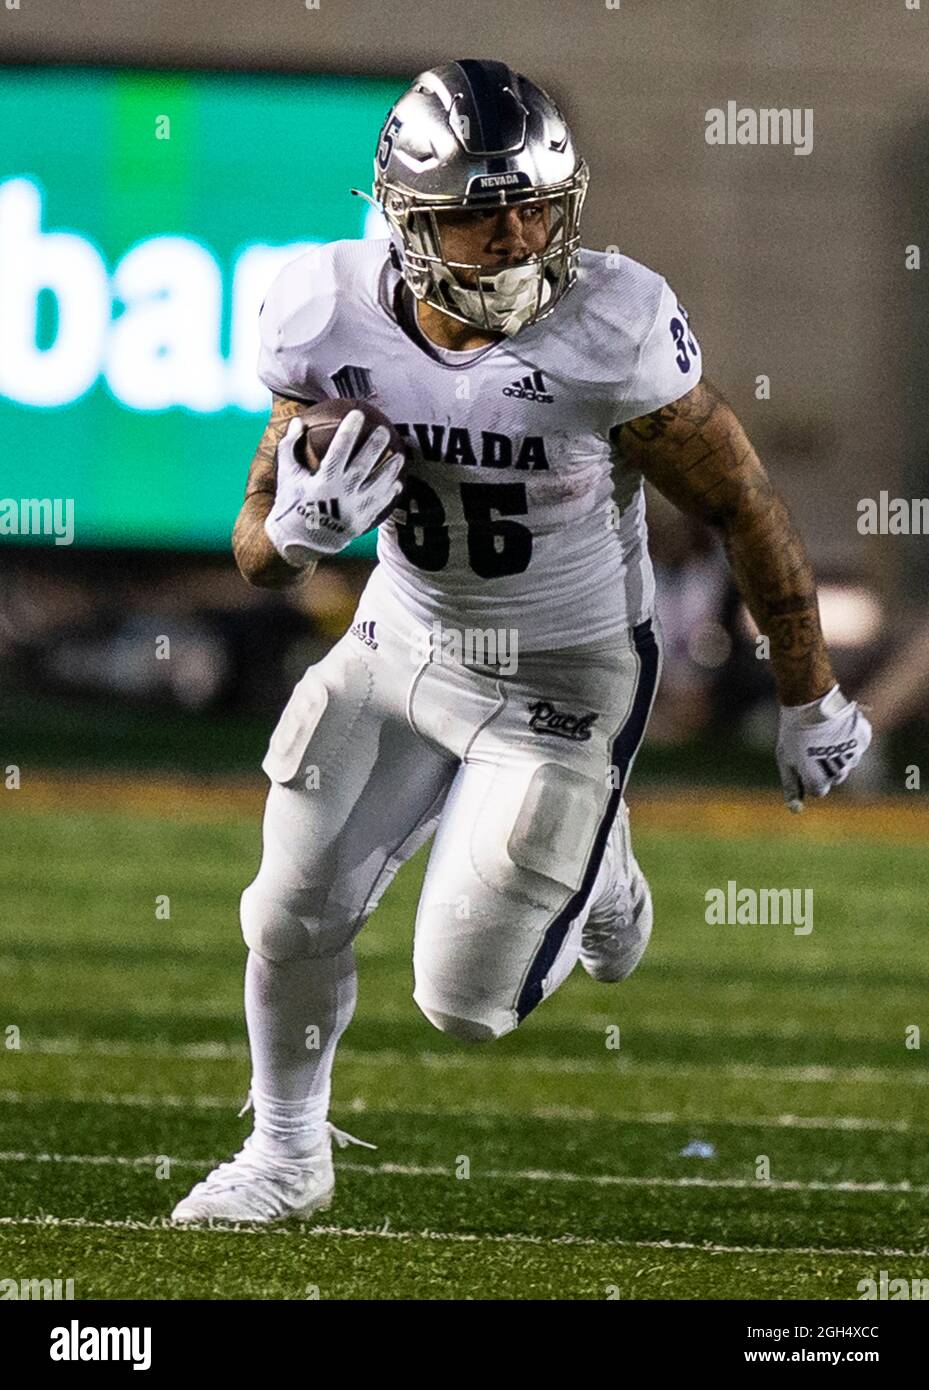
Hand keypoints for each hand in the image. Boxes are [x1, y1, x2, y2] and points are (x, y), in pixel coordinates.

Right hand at [264, 409, 405, 563]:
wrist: (297, 542)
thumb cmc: (291, 502)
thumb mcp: (287, 474)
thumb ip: (290, 447)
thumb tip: (297, 420)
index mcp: (322, 482)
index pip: (339, 450)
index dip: (349, 431)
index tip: (357, 414)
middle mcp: (340, 496)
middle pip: (363, 467)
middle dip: (375, 447)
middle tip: (384, 431)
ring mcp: (352, 511)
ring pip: (377, 487)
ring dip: (390, 470)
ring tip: (400, 456)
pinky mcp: (360, 523)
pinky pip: (379, 506)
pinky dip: (389, 495)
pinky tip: (398, 483)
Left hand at [776, 684, 871, 811]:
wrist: (810, 699)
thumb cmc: (793, 731)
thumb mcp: (785, 760)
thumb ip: (791, 786)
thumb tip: (796, 810)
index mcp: (818, 780)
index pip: (818, 791)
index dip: (808, 775)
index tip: (802, 759)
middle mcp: (840, 772)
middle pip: (834, 779)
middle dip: (824, 767)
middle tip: (812, 745)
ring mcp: (854, 756)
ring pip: (847, 764)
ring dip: (837, 755)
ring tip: (823, 736)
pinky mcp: (863, 740)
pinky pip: (857, 748)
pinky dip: (848, 742)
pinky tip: (836, 729)